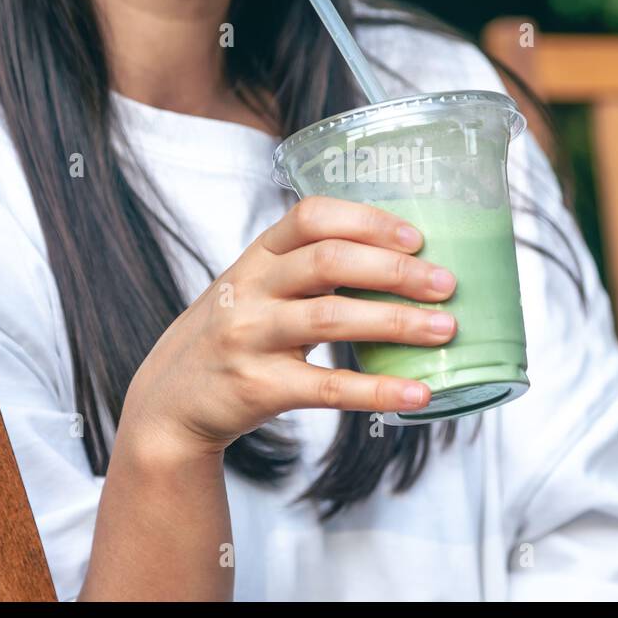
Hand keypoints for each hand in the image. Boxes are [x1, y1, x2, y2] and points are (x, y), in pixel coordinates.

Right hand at [117, 196, 456, 464]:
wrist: (170, 400)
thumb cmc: (236, 333)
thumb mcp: (257, 288)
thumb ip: (309, 268)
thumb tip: (404, 261)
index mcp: (256, 255)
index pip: (310, 216)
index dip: (366, 220)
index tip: (415, 237)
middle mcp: (250, 289)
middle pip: (328, 261)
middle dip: (395, 270)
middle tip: (447, 284)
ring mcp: (250, 337)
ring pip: (332, 318)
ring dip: (397, 322)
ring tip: (446, 330)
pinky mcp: (258, 387)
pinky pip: (327, 387)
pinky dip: (378, 389)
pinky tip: (418, 391)